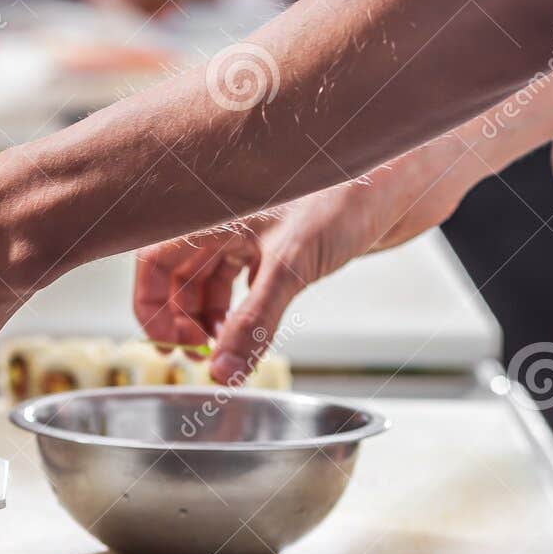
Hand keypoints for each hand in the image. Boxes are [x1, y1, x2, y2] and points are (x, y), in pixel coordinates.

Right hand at [134, 147, 469, 383]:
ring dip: (211, 321)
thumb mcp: (291, 265)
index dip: (154, 310)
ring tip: (227, 351)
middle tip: (202, 358)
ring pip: (208, 283)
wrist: (400, 180)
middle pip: (177, 278)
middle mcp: (223, 220)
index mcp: (210, 212)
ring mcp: (248, 233)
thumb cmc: (345, 196)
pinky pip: (239, 282)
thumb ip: (254, 323)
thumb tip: (222, 373)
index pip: (152, 264)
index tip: (177, 347)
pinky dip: (239, 311)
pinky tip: (250, 333)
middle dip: (182, 321)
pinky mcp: (275, 244)